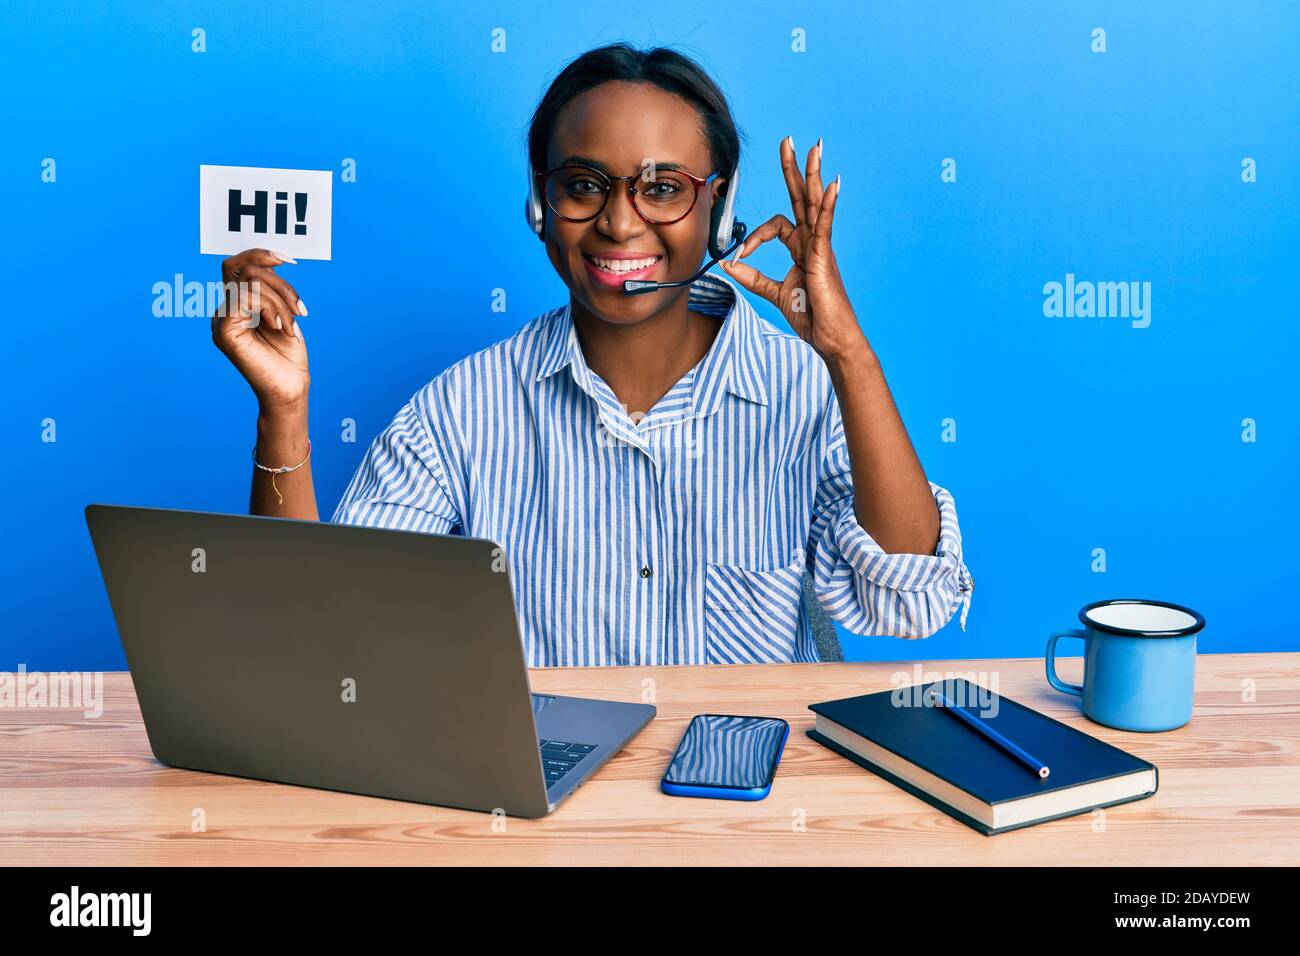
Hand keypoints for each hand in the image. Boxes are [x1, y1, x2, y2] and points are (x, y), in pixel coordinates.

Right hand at [211, 248, 310, 413]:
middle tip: (300, 308)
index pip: (238, 265)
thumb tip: (273, 260)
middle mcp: (224, 310)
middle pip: (244, 268)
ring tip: (291, 326)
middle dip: (279, 282)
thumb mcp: (283, 313)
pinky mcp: (224, 331)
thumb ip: (271, 289)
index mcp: (236, 304)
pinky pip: (246, 299)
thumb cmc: (288, 355)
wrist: (289, 388)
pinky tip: (280, 328)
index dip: (260, 254)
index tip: (288, 260)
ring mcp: (221, 320)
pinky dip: (271, 308)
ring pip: (250, 283)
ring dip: (281, 301)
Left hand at [720, 136, 868, 363]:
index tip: (739, 256)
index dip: (754, 237)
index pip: (776, 226)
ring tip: (814, 148)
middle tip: (789, 141)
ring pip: (816, 203)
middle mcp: (812, 242)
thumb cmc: (812, 317)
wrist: (831, 339)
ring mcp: (821, 247)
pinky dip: (829, 204)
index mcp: (801, 249)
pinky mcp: (825, 257)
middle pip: (802, 198)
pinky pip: (826, 225)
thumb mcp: (774, 293)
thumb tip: (728, 264)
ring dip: (813, 174)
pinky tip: (832, 184)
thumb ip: (753, 277)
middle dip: (795, 170)